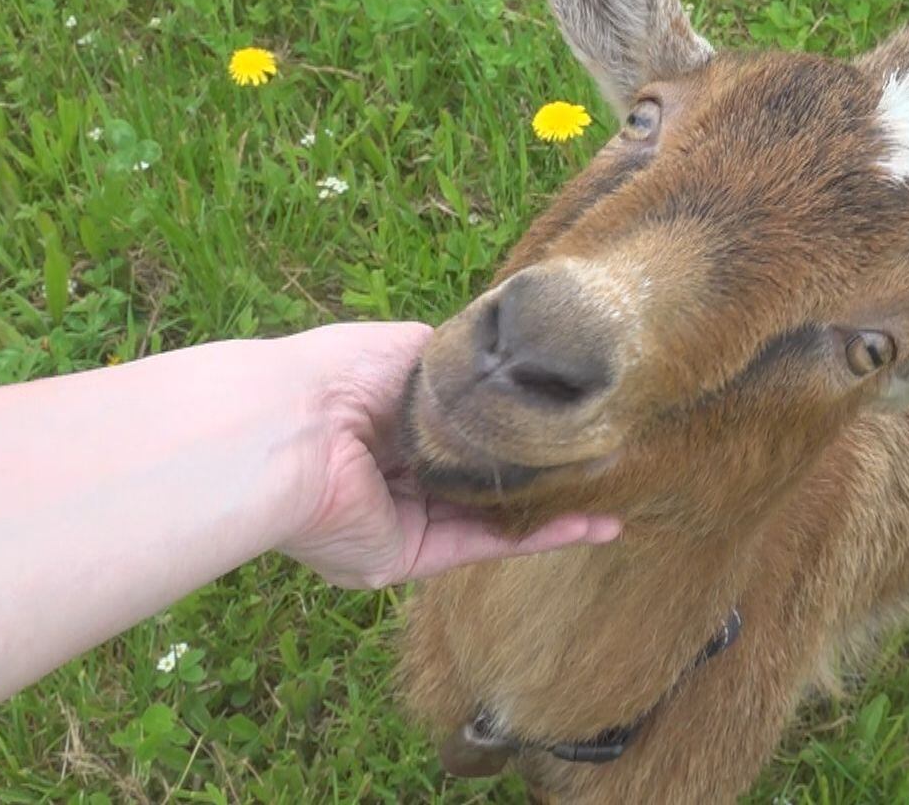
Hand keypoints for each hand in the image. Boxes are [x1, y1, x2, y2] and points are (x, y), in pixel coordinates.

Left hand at [271, 322, 619, 587]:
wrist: (295, 428)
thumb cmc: (342, 374)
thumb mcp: (417, 351)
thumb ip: (466, 366)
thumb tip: (513, 366)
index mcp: (392, 421)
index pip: (465, 431)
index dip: (515, 428)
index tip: (570, 421)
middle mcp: (396, 474)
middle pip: (480, 478)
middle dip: (539, 474)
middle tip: (602, 463)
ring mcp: (401, 520)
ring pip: (490, 516)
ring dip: (551, 510)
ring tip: (613, 499)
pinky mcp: (405, 557)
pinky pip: (480, 544)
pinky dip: (536, 536)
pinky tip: (589, 524)